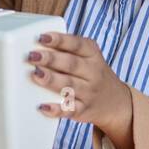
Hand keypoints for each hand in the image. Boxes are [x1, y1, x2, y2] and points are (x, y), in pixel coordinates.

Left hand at [27, 33, 132, 148]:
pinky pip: (69, 110)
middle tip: (33, 56)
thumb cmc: (93, 74)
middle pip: (71, 64)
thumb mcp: (89, 57)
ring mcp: (89, 93)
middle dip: (51, 59)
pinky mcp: (83, 111)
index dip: (59, 40)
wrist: (115, 102)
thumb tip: (37, 46)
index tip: (42, 37)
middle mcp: (93, 73)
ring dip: (51, 80)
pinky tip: (43, 106)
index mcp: (93, 55)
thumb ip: (67, 50)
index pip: (77, 44)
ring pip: (69, 86)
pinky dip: (56, 109)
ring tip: (35, 74)